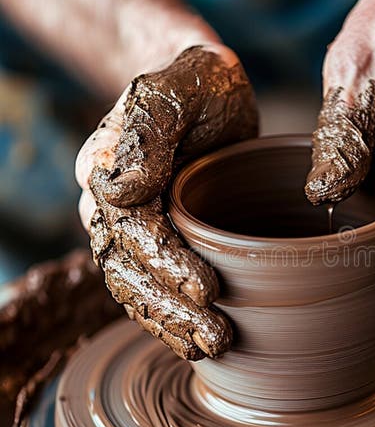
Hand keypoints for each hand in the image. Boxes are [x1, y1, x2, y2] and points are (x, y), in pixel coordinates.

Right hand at [76, 44, 258, 359]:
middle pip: (128, 268)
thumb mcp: (177, 87)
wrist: (203, 85)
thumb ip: (147, 129)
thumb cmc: (195, 79)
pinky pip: (151, 284)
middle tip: (217, 336)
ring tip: (211, 346)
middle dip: (170, 308)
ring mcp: (127, 225)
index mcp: (105, 167)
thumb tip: (117, 188)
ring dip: (170, 321)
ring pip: (136, 285)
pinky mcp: (154, 238)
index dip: (165, 262)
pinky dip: (171, 315)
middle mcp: (108, 203)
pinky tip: (194, 339)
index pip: (130, 228)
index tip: (207, 288)